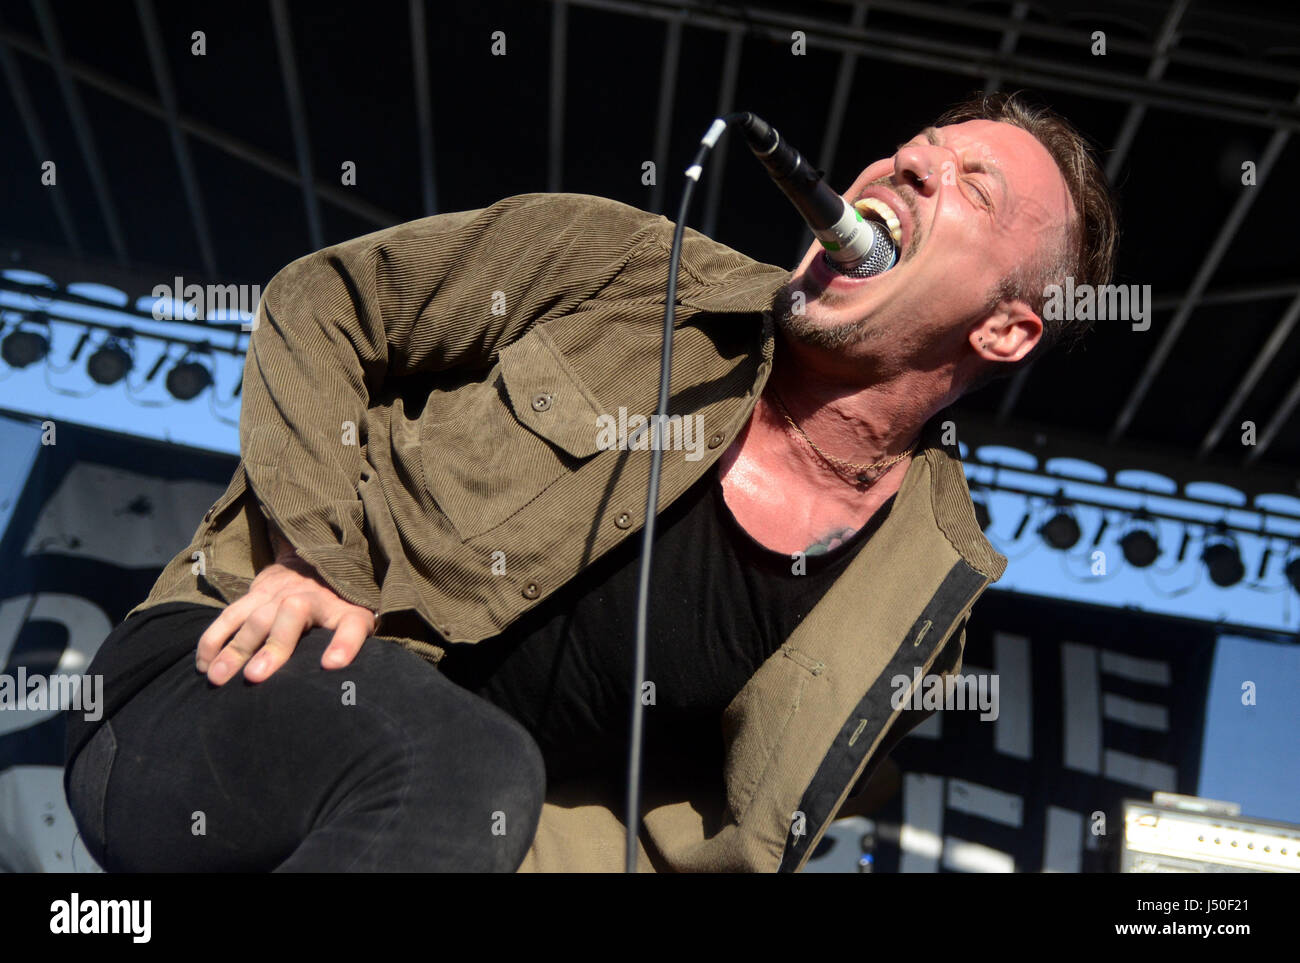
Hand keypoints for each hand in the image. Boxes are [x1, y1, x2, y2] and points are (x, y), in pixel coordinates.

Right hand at [195, 553, 376, 685]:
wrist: (316, 561)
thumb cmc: (338, 605)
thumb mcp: (356, 621)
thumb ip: (351, 644)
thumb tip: (342, 679)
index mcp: (345, 610)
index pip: (351, 625)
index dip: (344, 644)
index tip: (332, 665)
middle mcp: (311, 597)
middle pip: (291, 616)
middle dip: (273, 647)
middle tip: (255, 677)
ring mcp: (280, 592)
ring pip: (254, 616)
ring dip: (233, 647)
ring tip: (217, 676)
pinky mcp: (256, 592)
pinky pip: (230, 614)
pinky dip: (213, 639)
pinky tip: (204, 664)